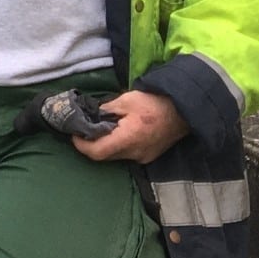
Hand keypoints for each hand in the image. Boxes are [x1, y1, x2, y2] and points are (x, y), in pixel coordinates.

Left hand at [73, 89, 188, 164]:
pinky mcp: (149, 156)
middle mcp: (135, 153)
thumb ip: (105, 110)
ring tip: (100, 128)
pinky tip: (117, 131)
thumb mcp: (125, 100)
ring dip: (105, 145)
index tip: (74, 134)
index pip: (97, 152)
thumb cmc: (154, 102)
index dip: (81, 145)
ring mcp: (144, 157)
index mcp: (128, 139)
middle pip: (105, 156)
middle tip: (83, 129)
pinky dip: (118, 145)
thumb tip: (91, 115)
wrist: (184, 110)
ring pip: (116, 156)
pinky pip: (127, 154)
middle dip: (91, 145)